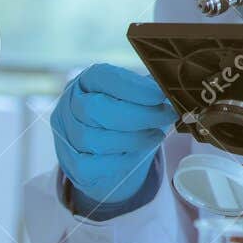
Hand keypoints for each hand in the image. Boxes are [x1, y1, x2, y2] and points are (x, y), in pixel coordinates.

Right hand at [51, 64, 174, 214]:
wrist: (107, 155)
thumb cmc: (127, 117)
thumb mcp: (137, 97)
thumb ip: (151, 90)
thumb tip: (175, 89)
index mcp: (88, 81)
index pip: (104, 77)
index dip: (134, 87)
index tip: (161, 95)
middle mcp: (71, 105)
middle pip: (97, 109)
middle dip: (138, 115)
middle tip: (166, 116)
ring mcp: (67, 135)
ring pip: (95, 138)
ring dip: (133, 139)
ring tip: (156, 135)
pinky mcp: (72, 163)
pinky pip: (93, 164)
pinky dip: (121, 161)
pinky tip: (137, 155)